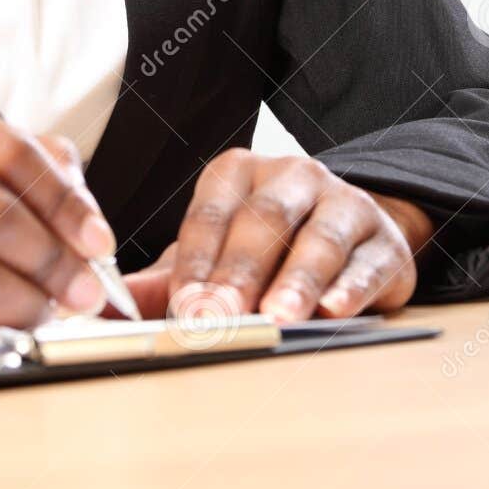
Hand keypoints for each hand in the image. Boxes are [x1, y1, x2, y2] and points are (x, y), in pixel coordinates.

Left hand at [121, 151, 435, 322]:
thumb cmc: (268, 249)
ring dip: (297, 280)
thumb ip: (163, 280)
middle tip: (224, 315)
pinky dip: (352, 287)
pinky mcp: (384, 238)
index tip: (185, 305)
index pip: (210, 215)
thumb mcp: (213, 255)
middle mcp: (292, 176)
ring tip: (281, 316)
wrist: (353, 235)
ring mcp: (343, 201)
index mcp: (238, 173)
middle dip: (240, 273)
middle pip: (263, 222)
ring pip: (318, 239)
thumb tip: (104, 303)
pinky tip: (336, 309)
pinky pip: (367, 261)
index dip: (196, 261)